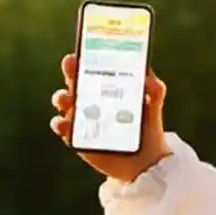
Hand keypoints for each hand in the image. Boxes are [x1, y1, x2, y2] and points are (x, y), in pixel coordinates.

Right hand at [50, 53, 172, 183]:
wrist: (146, 162)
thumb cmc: (147, 128)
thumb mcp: (154, 105)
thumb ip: (155, 89)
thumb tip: (148, 75)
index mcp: (106, 87)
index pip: (90, 68)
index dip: (82, 59)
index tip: (79, 53)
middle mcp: (90, 100)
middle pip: (73, 81)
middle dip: (69, 71)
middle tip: (70, 65)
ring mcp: (82, 119)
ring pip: (63, 103)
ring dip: (61, 98)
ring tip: (67, 99)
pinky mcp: (77, 139)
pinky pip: (62, 128)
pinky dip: (60, 124)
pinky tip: (65, 122)